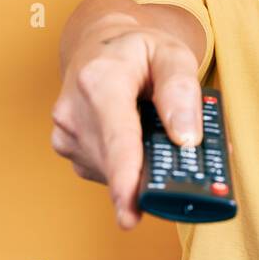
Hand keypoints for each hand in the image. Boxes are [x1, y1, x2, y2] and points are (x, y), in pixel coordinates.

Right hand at [50, 22, 202, 228]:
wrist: (99, 45)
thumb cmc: (138, 51)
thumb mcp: (172, 54)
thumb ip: (183, 91)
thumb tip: (186, 139)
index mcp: (99, 81)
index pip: (116, 139)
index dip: (125, 180)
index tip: (131, 214)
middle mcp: (73, 112)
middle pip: (119, 163)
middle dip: (156, 174)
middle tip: (191, 171)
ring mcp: (67, 135)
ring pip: (115, 172)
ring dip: (144, 168)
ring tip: (161, 136)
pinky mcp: (70, 151)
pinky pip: (107, 172)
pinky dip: (131, 166)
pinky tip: (141, 144)